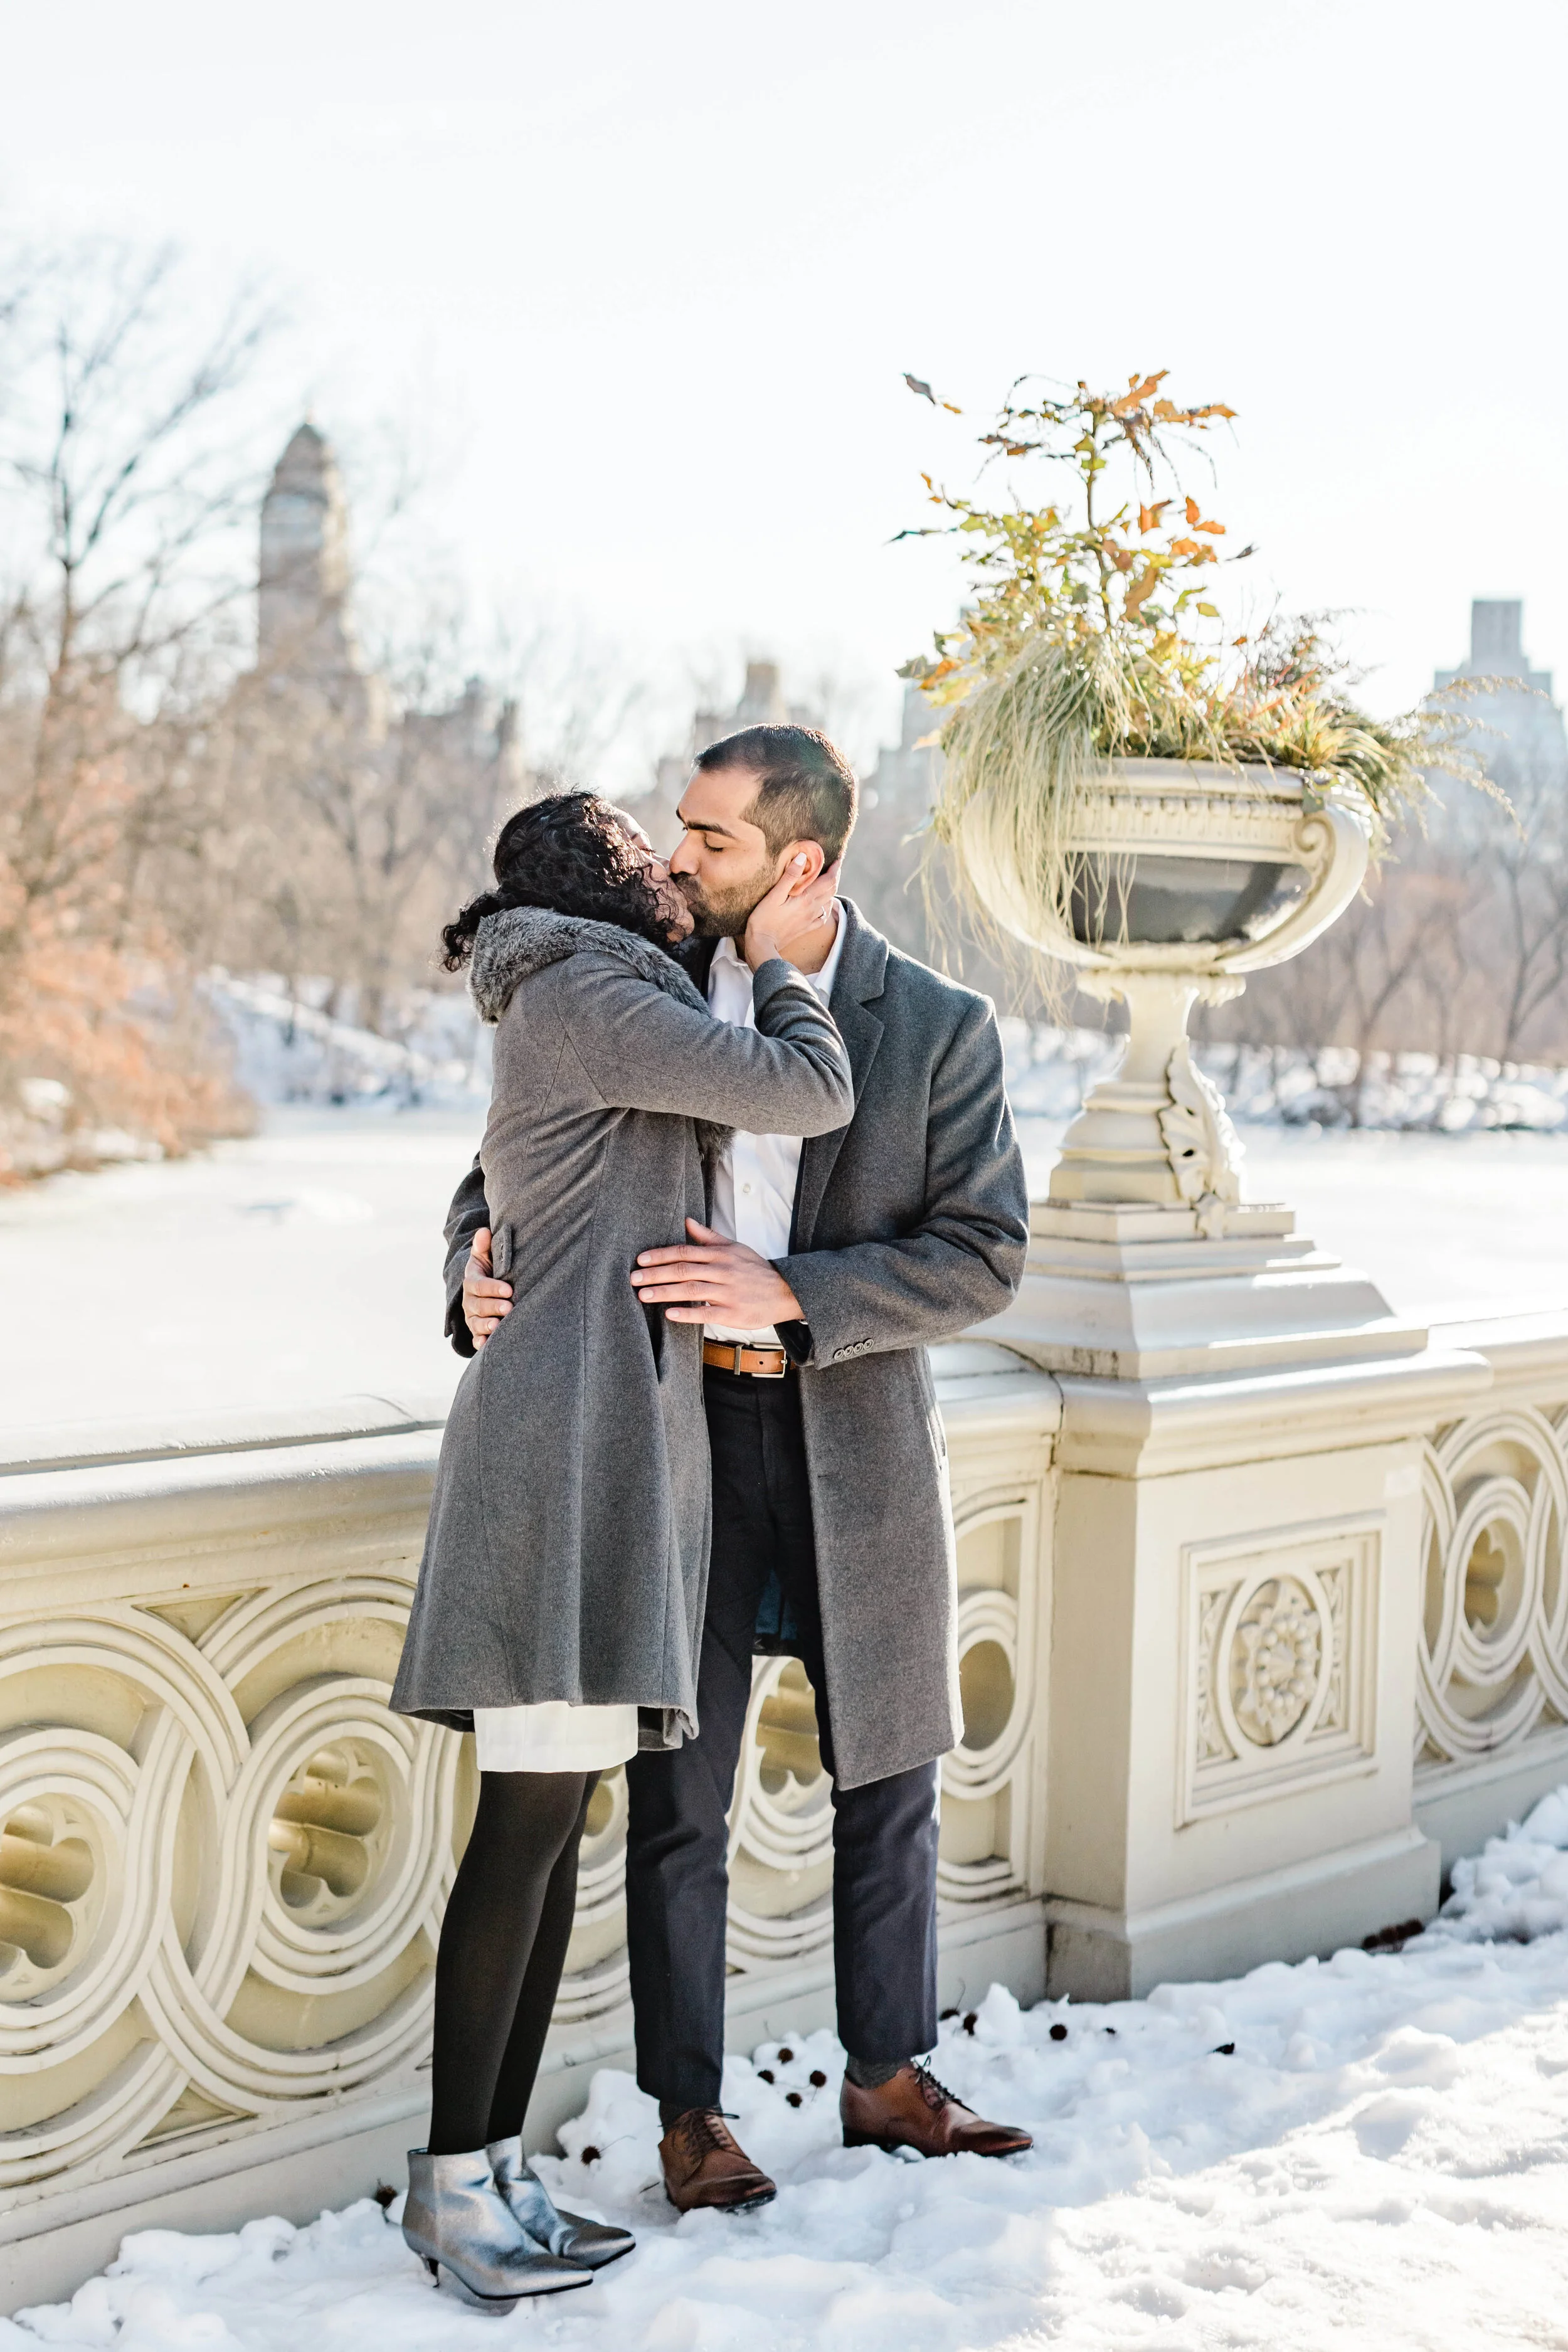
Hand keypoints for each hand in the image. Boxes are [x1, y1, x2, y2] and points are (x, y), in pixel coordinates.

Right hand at [463, 1227, 513, 1347]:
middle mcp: (469, 1301)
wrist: (484, 1289)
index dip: (493, 1288)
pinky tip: (487, 1344)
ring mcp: (472, 1317)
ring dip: (486, 1326)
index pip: (479, 1285)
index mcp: (472, 1281)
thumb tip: (484, 1231)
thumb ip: (484, 1246)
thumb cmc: (491, 1270)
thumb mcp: (486, 1257)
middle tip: (509, 1308)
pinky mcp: (477, 1331)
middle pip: (478, 1305)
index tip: (509, 1290)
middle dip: (493, 1307)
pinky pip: (476, 1338)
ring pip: (476, 1323)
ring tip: (498, 1327)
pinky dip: (480, 1342)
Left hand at [630, 1218, 803, 1327]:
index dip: (661, 1255)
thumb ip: (709, 1237)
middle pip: (683, 1270)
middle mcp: (722, 1271)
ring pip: (690, 1290)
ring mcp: (727, 1293)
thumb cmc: (756, 1270)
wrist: (785, 1292)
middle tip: (633, 1278)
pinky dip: (687, 1313)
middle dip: (655, 1274)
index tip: (641, 1260)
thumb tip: (687, 1221)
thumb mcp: (735, 1248)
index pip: (685, 1251)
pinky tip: (669, 1313)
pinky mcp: (732, 1313)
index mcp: (720, 1255)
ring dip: (664, 1292)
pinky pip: (705, 1313)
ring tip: (643, 1295)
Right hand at [743, 855, 841, 973]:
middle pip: (831, 890)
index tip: (837, 859)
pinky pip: (823, 917)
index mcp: (806, 899)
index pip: (828, 881)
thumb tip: (803, 857)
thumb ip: (790, 876)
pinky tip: (823, 905)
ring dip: (831, 890)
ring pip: (828, 902)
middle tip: (834, 867)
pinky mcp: (806, 928)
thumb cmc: (764, 919)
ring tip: (828, 881)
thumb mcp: (774, 895)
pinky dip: (826, 907)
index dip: (834, 869)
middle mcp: (812, 909)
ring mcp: (810, 920)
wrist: (762, 945)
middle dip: (835, 877)